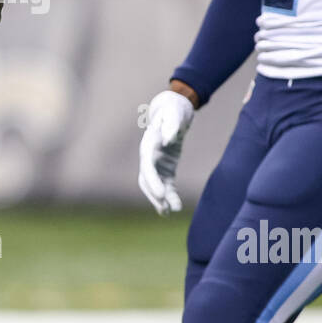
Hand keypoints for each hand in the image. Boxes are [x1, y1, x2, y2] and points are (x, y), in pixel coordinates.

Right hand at [138, 89, 193, 214]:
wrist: (174, 109)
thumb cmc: (174, 110)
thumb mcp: (174, 113)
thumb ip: (171, 125)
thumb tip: (168, 139)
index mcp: (149, 144)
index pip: (147, 166)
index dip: (153, 181)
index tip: (161, 195)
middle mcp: (148, 156)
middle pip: (146, 180)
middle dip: (154, 195)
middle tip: (164, 208)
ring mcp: (156, 163)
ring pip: (154, 186)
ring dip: (160, 200)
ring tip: (168, 213)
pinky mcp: (165, 168)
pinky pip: (166, 185)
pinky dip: (169, 196)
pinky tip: (174, 207)